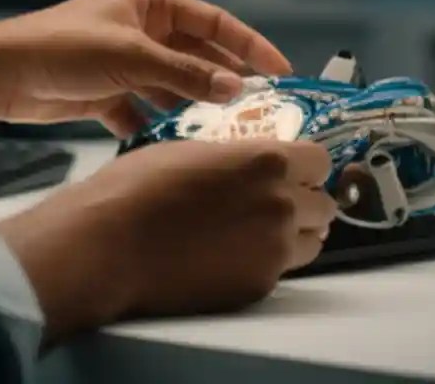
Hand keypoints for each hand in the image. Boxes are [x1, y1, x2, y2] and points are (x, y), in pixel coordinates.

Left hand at [0, 0, 292, 136]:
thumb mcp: (133, 58)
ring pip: (172, 87)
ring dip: (193, 108)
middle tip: (260, 109)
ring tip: (226, 133)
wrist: (3, 75)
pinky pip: (144, 112)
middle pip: (196, 57)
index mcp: (148, 4)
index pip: (213, 22)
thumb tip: (236, 89)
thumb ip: (186, 75)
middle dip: (224, 82)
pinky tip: (177, 147)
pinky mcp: (105, 95)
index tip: (280, 69)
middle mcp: (139, 30)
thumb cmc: (62, 48)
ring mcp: (122, 64)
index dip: (249, 44)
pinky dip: (159, 127)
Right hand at [0, 138, 336, 344]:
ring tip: (255, 231)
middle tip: (270, 202)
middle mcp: (282, 204)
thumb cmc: (138, 187)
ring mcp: (274, 249)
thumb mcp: (191, 149)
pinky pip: (281, 269)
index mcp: (267, 161)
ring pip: (312, 240)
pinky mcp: (259, 284)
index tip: (289, 170)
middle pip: (324, 204)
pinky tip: (229, 255)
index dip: (304, 165)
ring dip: (293, 233)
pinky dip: (264, 261)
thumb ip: (234, 157)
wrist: (110, 244)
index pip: (320, 160)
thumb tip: (247, 162)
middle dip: (303, 201)